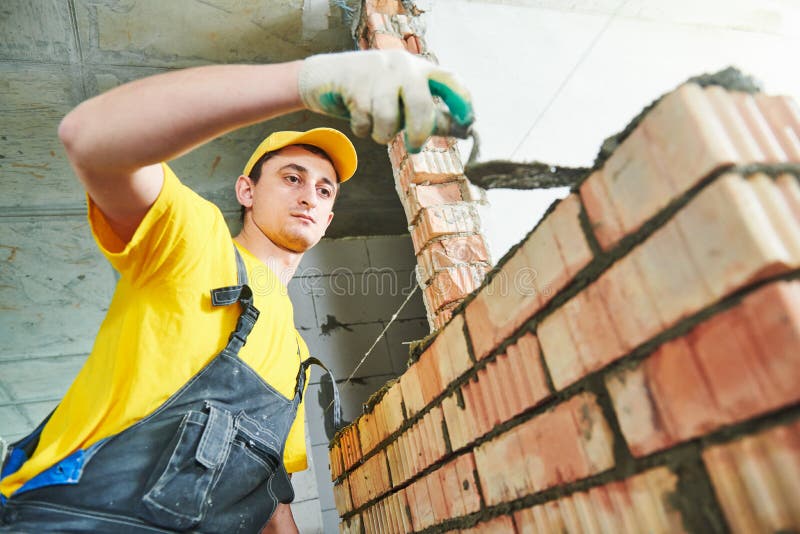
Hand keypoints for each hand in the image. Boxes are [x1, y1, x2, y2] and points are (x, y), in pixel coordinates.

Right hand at [298, 50, 473, 151]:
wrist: (324, 77)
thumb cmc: (372, 93)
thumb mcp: (403, 100)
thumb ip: (431, 114)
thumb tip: (465, 131)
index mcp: (419, 69)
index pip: (449, 80)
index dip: (462, 102)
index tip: (468, 123)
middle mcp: (402, 66)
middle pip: (420, 106)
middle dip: (419, 134)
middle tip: (415, 147)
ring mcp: (377, 73)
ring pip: (389, 119)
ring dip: (383, 134)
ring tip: (378, 129)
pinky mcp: (353, 83)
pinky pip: (365, 122)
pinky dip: (363, 129)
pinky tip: (359, 118)